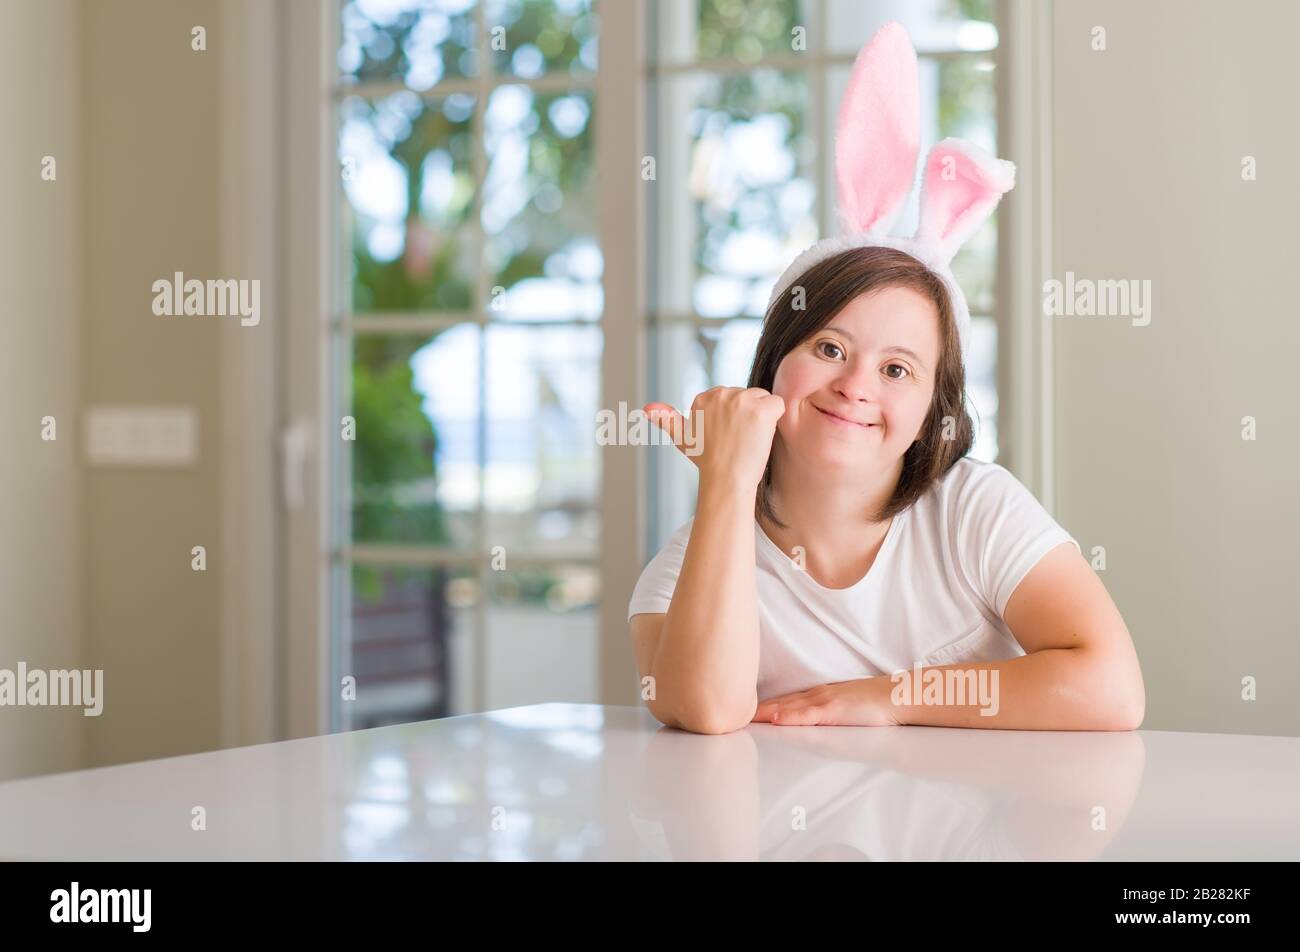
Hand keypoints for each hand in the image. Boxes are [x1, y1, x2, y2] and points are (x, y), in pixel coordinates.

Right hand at [645, 387, 785, 493]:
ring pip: (765, 400)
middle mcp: (722, 393)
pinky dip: (776, 421)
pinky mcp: (762, 409)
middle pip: (750, 396)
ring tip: (749, 440)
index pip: (733, 398)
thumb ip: (666, 419)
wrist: (725, 481)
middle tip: (738, 440)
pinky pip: (779, 405)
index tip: (726, 436)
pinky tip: (763, 436)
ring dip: (762, 419)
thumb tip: (646, 408)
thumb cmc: (707, 462)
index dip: (735, 419)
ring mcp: (742, 400)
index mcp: (704, 397)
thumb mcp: (683, 438)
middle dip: (749, 416)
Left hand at [751, 677, 902, 726]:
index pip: (781, 701)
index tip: (738, 710)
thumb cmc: (871, 703)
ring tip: (742, 718)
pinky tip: (775, 719)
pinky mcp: (835, 709)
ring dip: (765, 712)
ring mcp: (823, 701)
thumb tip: (804, 722)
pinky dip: (790, 716)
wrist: (895, 695)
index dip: (759, 706)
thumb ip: (821, 713)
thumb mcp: (840, 707)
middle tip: (728, 712)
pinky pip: (808, 714)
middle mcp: (814, 695)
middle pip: (778, 702)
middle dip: (754, 709)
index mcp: (815, 696)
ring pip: (788, 706)